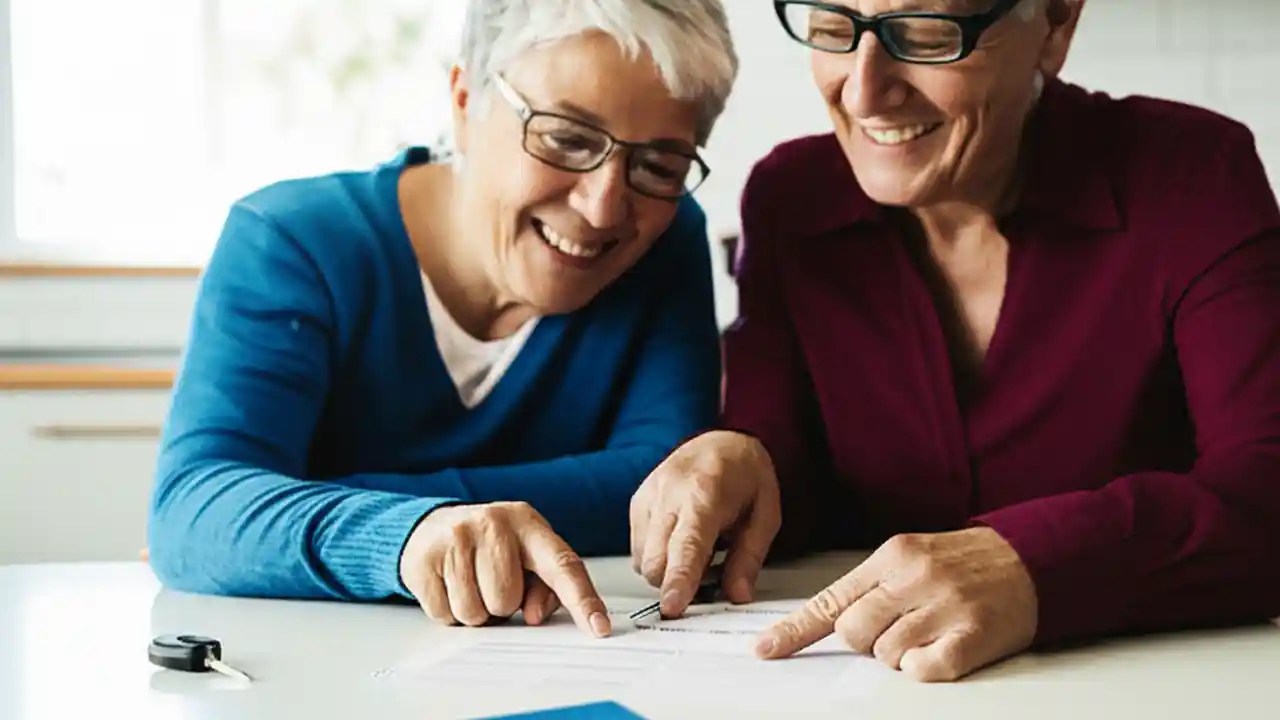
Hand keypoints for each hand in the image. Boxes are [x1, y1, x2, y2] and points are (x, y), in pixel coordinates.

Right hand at [399, 502, 610, 637]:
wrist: (433, 526)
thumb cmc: (489, 547)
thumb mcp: (524, 557)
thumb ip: (545, 587)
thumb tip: (535, 615)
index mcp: (528, 524)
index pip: (563, 565)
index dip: (583, 600)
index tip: (598, 627)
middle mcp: (494, 524)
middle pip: (508, 599)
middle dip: (501, 604)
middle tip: (490, 584)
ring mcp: (457, 537)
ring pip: (474, 612)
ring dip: (474, 610)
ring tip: (470, 583)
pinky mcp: (425, 557)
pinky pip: (444, 613)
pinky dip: (448, 611)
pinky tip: (449, 584)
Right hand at [629, 431, 780, 617]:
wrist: (721, 441)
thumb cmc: (745, 474)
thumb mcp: (766, 515)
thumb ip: (749, 557)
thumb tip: (736, 595)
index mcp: (705, 493)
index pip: (686, 545)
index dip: (678, 579)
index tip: (673, 606)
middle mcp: (668, 493)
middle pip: (657, 560)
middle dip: (677, 582)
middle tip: (710, 571)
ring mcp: (649, 496)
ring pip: (643, 559)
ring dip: (668, 570)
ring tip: (699, 549)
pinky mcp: (637, 503)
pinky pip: (638, 549)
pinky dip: (658, 557)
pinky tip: (680, 542)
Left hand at [755, 528, 1036, 681]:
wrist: (1032, 559)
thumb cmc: (966, 564)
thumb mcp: (912, 557)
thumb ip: (874, 586)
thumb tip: (835, 624)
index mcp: (892, 555)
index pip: (831, 599)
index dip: (794, 630)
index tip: (765, 650)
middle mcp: (914, 577)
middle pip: (852, 632)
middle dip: (866, 642)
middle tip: (899, 629)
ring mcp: (943, 605)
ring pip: (885, 655)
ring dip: (901, 655)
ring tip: (930, 632)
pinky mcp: (971, 636)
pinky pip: (923, 670)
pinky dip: (926, 668)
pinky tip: (944, 648)